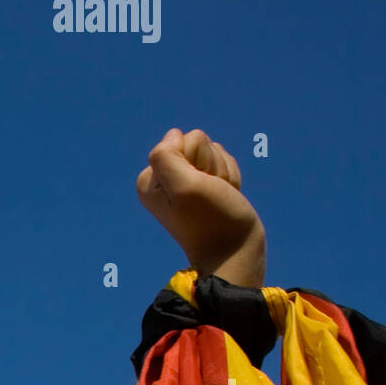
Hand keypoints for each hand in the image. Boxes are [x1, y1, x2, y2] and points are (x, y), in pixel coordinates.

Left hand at [137, 128, 265, 287]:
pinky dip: (231, 177)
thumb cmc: (211, 220)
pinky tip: (227, 196)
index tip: (198, 186)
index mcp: (151, 179)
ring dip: (223, 171)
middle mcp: (165, 178)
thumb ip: (168, 156)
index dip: (197, 158)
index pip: (180, 139)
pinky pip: (225, 161)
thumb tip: (173, 135)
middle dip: (211, 164)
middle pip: (198, 141)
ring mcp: (187, 181)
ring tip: (218, 197)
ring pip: (215, 150)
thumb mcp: (184, 186)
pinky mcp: (207, 184)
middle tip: (211, 193)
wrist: (235, 249)